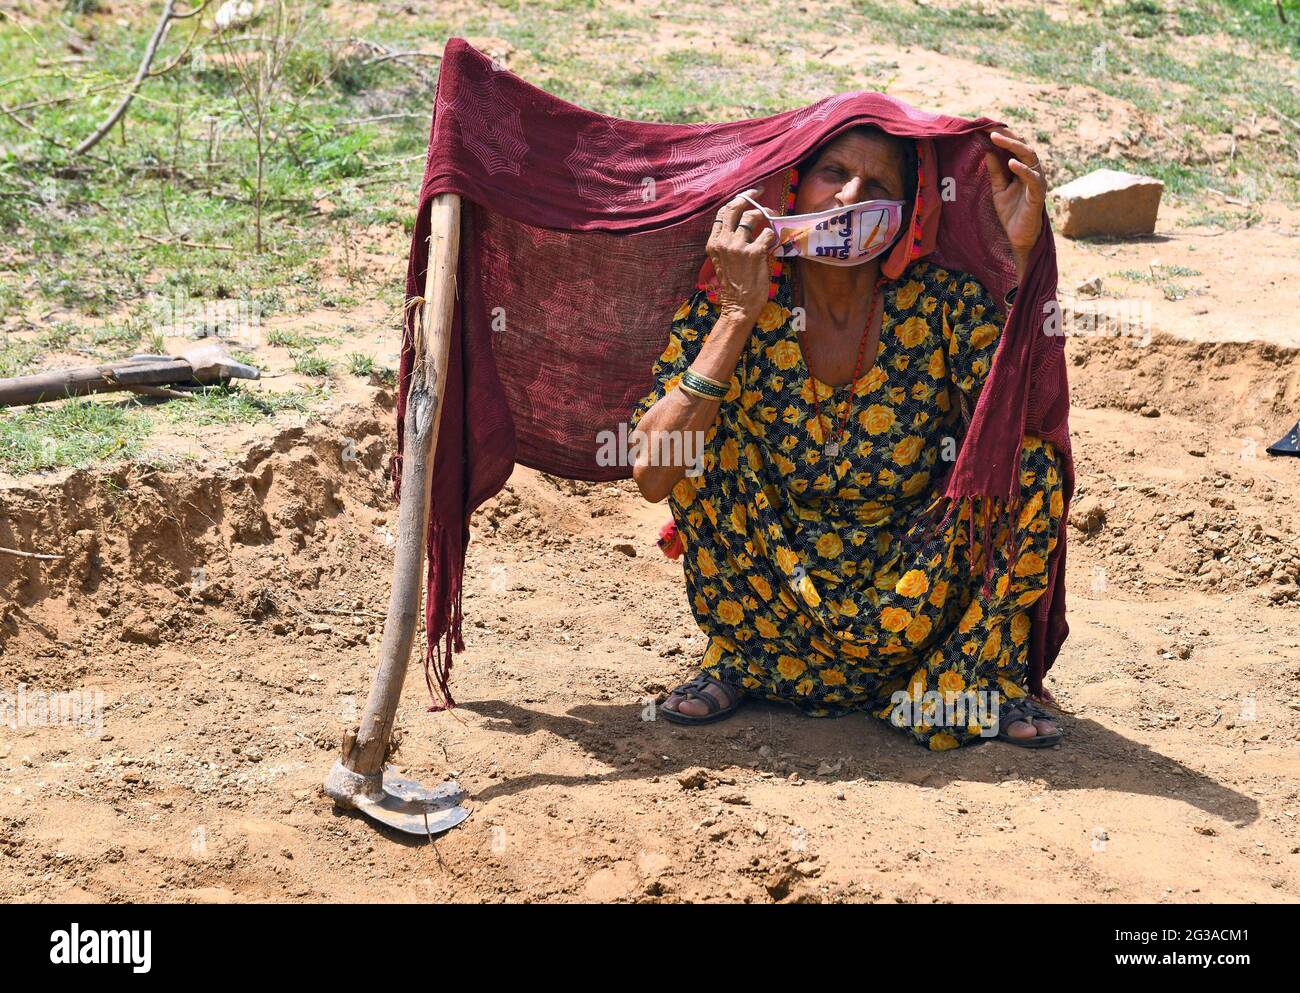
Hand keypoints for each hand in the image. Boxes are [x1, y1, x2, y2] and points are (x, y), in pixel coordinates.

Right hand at [706, 187, 777, 323]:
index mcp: (713, 243)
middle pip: (734, 208)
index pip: (722, 213)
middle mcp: (723, 242)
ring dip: (766, 213)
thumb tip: (745, 223)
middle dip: (748, 196)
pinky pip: (767, 233)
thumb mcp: (723, 261)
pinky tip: (774, 240)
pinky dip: (773, 234)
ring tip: (773, 216)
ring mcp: (738, 246)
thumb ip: (728, 242)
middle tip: (760, 193)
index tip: (747, 195)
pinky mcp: (754, 253)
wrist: (739, 306)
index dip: (736, 200)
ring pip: (752, 217)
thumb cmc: (734, 285)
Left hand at [985, 130, 1046, 278]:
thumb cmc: (1011, 212)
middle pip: (1023, 146)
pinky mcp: (1038, 195)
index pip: (1014, 147)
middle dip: (1007, 136)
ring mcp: (1037, 181)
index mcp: (1023, 168)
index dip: (1001, 137)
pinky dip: (1024, 170)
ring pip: (1030, 157)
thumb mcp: (998, 189)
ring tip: (998, 139)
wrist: (1018, 237)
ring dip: (1014, 147)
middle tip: (990, 128)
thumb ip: (995, 171)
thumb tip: (987, 151)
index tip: (984, 128)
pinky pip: (1034, 179)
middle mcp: (1033, 171)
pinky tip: (1012, 163)